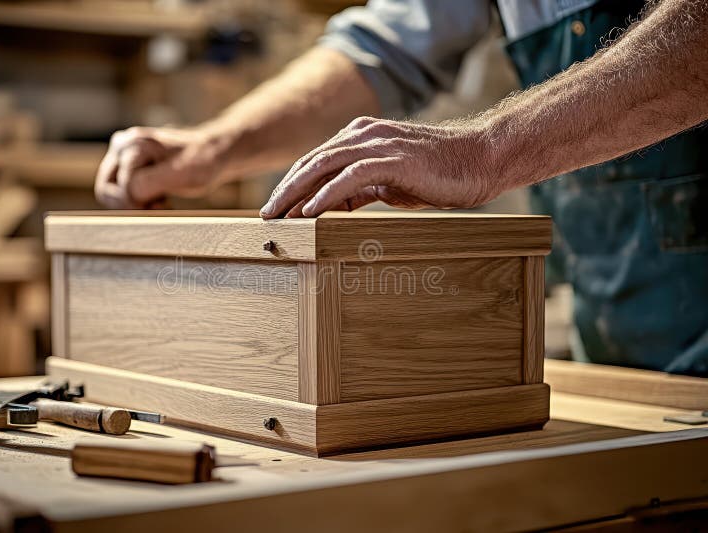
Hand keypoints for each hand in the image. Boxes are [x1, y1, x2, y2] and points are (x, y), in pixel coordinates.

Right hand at [95, 126, 230, 208]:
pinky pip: (120, 192)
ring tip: (160, 203)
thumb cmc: (202, 162)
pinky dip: (137, 202)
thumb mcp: (179, 174)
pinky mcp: (128, 167)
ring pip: (111, 193)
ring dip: (133, 205)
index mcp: (133, 145)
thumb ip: (148, 182)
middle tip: (157, 206)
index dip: (138, 202)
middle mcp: (122, 147)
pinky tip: (159, 201)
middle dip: (130, 205)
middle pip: (106, 189)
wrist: (215, 155)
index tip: (161, 204)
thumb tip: (127, 193)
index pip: (121, 187)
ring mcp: (123, 156)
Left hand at [259, 116, 503, 218]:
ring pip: (323, 166)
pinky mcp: (392, 158)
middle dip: (285, 189)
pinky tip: (309, 211)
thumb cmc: (439, 174)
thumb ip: (360, 189)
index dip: (293, 185)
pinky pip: (350, 177)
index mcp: (362, 136)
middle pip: (312, 161)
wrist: (481, 160)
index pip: (317, 161)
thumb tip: (330, 206)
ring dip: (296, 192)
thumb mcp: (390, 183)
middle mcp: (364, 134)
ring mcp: (378, 143)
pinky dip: (326, 194)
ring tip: (278, 215)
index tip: (277, 208)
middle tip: (266, 215)